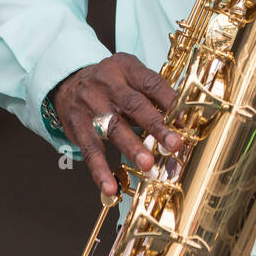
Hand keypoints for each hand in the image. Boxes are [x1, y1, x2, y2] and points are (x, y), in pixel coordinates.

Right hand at [51, 53, 182, 198]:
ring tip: (148, 165)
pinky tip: (110, 187)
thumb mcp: (131, 78)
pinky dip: (99, 170)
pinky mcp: (76, 124)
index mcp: (126, 68)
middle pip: (134, 105)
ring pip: (113, 127)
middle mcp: (107, 82)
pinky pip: (89, 149)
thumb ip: (153, 96)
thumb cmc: (112, 85)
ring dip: (132, 148)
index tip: (186, 123)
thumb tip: (182, 124)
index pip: (152, 83)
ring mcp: (89, 103)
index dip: (170, 102)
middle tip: (174, 145)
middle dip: (156, 126)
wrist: (69, 83)